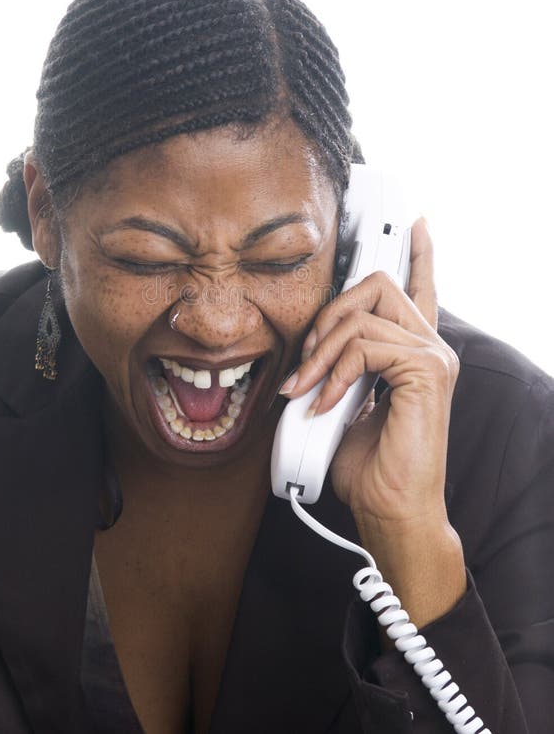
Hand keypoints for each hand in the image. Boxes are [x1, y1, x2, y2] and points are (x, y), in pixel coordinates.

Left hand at [281, 218, 459, 527]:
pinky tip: (325, 403)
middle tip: (305, 361)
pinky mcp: (426, 371)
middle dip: (327, 316)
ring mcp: (432, 357)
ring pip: (361, 317)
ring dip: (319, 354)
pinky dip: (333, 374)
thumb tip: (309, 349)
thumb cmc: (367, 467)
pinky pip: (363, 346)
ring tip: (304, 392)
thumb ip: (338, 367)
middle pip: (375, 286)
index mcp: (412, 353)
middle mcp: (429, 347)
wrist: (390, 511)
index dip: (419, 254)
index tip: (416, 226)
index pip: (421, 289)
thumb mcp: (341, 404)